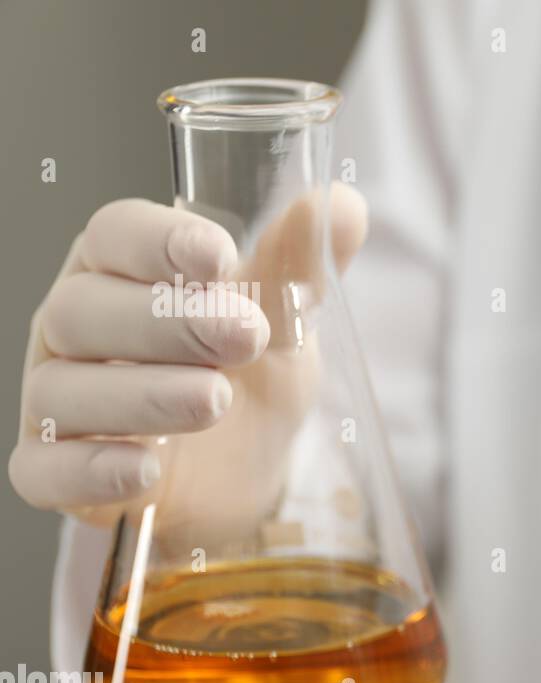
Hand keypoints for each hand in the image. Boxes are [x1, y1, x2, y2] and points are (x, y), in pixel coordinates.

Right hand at [9, 184, 367, 525]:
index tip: (219, 258)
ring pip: (63, 390)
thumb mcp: (283, 318)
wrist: (251, 469)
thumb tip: (344, 203)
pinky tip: (145, 468)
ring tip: (216, 400)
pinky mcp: (59, 472)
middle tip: (245, 336)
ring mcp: (57, 400)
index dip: (158, 242)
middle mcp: (74, 328)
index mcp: (120, 270)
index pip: (113, 235)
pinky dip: (91, 468)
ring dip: (143, 395)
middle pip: (83, 309)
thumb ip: (301, 264)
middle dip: (166, 322)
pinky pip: (47, 469)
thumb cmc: (248, 374)